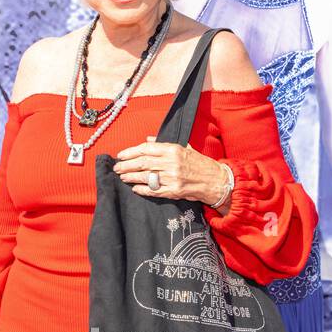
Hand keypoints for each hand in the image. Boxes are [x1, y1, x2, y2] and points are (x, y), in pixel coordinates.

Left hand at [113, 135, 227, 204]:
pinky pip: (154, 191)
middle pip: (143, 163)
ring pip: (146, 177)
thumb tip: (147, 140)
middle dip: (126, 166)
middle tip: (117, 168)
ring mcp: (172, 178)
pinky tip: (135, 188)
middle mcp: (171, 163)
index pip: (146, 149)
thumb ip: (163, 144)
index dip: (130, 152)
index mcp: (173, 150)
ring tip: (122, 177)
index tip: (121, 155)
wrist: (215, 180)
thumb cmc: (199, 163)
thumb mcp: (184, 148)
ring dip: (131, 177)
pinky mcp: (174, 191)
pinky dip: (142, 190)